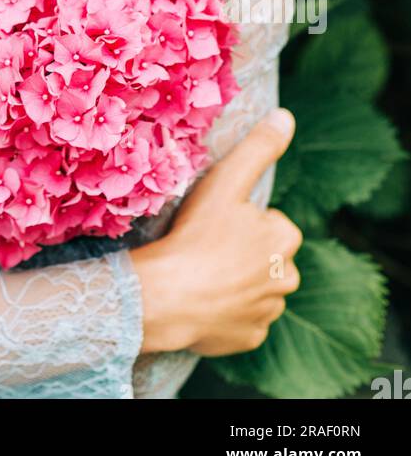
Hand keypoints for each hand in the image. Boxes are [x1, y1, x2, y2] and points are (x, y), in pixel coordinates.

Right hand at [129, 108, 301, 355]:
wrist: (168, 297)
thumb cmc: (196, 234)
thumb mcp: (226, 182)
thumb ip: (258, 147)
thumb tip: (286, 117)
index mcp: (285, 237)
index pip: (270, 221)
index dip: (240, 219)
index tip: (215, 222)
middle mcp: (286, 277)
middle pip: (266, 256)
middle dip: (243, 251)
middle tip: (206, 246)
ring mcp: (268, 311)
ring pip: (256, 288)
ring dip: (236, 281)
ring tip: (202, 272)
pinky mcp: (250, 339)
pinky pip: (242, 319)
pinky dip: (227, 311)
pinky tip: (203, 300)